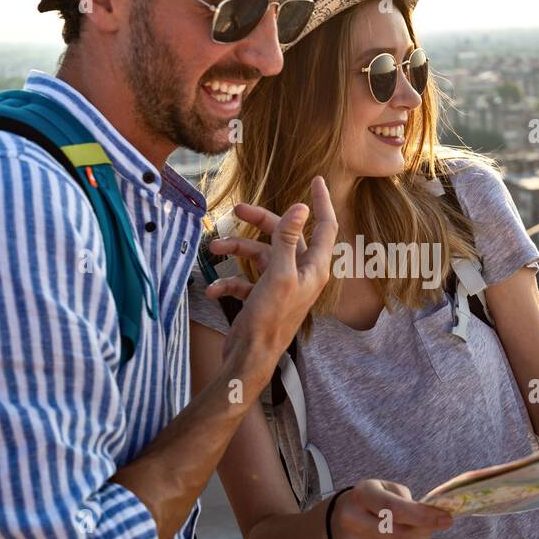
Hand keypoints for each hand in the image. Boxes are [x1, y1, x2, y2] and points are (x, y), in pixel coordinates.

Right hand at [205, 176, 336, 356]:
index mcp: (313, 268)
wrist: (250, 359)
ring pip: (260, 256)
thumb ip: (287, 240)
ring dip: (237, 251)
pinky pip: (247, 280)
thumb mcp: (279, 275)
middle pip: (284, 236)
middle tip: (237, 209)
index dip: (322, 202)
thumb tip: (301, 207)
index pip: (325, 227)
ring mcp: (282, 286)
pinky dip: (230, 280)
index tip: (317, 179)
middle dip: (261, 222)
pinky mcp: (263, 299)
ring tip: (214, 248)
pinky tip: (213, 289)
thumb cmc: (269, 320)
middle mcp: (301, 274)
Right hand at [328, 480, 452, 538]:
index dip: (424, 516)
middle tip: (433, 527)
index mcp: (362, 493)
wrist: (336, 521)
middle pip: (400, 535)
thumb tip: (435, 516)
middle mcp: (351, 518)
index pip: (395, 509)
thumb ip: (409, 500)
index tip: (447, 519)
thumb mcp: (387, 488)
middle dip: (424, 532)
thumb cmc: (371, 502)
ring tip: (403, 533)